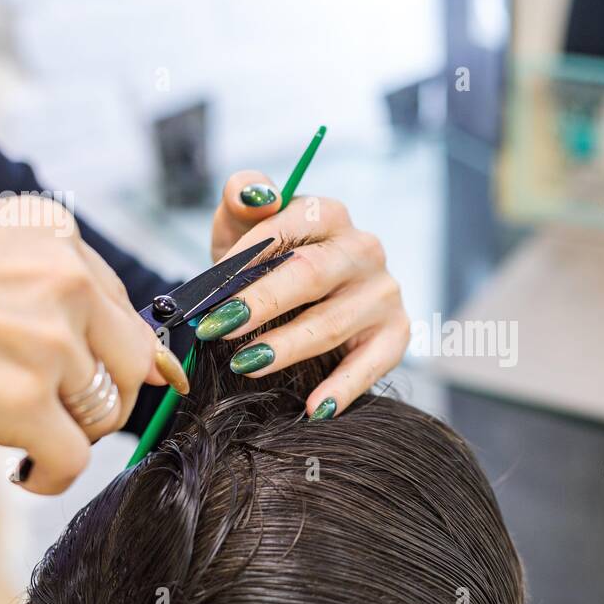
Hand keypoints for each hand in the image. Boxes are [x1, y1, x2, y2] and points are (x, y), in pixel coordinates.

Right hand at [0, 199, 185, 493]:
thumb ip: (46, 283)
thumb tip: (120, 349)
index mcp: (56, 235)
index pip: (124, 312)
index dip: (108, 358)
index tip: (91, 383)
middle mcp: (63, 280)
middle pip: (131, 365)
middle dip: (102, 399)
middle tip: (59, 415)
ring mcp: (46, 341)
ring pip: (102, 413)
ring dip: (66, 434)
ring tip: (18, 433)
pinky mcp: (21, 401)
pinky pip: (74, 458)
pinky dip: (52, 475)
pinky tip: (24, 471)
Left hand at [206, 171, 410, 416]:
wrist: (298, 298)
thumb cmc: (266, 260)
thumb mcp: (243, 225)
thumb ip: (241, 197)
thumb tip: (255, 195)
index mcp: (328, 214)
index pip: (288, 227)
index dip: (245, 256)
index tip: (208, 286)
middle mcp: (363, 249)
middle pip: (310, 274)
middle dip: (259, 303)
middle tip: (216, 327)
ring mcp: (383, 293)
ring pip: (332, 323)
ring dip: (286, 347)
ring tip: (245, 365)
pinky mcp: (395, 332)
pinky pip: (371, 364)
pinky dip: (343, 389)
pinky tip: (314, 408)